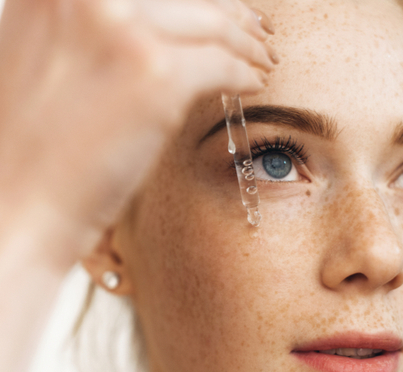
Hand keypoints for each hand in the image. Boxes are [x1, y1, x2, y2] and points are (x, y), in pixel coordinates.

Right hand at [0, 0, 276, 265]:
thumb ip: (85, 29)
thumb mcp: (43, 61)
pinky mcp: (155, 77)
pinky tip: (254, 84)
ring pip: (214, 24)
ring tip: (263, 58)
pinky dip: (245, 74)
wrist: (22, 205)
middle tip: (256, 31)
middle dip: (232, 12)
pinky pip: (222, 66)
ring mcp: (122, 30)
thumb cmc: (33, 148)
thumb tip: (141, 25)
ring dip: (247, 43)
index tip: (222, 10)